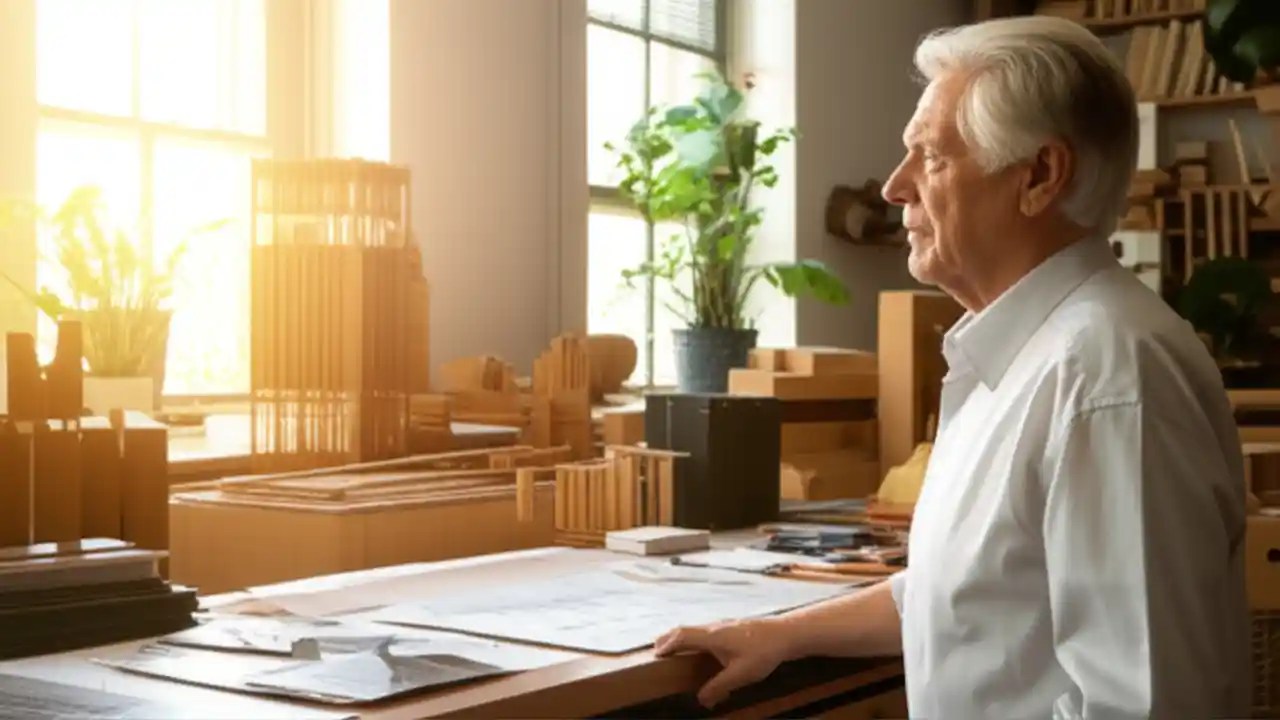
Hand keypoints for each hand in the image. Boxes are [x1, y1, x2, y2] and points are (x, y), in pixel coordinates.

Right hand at [653, 618, 789, 708]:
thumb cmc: (763, 653)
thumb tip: (701, 700)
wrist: (786, 634)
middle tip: (658, 649)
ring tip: (676, 649)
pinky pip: (706, 631)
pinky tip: (704, 649)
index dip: (667, 645)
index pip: (682, 638)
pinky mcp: (732, 627)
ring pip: (696, 629)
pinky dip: (695, 638)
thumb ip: (719, 687)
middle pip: (685, 629)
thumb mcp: (740, 675)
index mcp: (712, 637)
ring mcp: (723, 625)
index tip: (655, 654)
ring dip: (682, 638)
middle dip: (669, 639)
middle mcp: (714, 627)